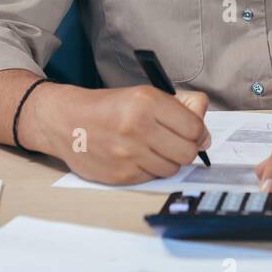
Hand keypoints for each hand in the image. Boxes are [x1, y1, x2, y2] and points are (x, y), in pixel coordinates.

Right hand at [44, 83, 211, 185]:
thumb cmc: (109, 107)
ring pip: (172, 168)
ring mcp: (128, 154)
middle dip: (187, 148)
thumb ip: (180, 107)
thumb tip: (205, 134)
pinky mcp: (120, 175)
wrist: (66, 121)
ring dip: (169, 160)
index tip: (194, 131)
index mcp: (147, 102)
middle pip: (187, 152)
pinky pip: (152, 178)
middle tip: (177, 142)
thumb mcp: (145, 94)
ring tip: (154, 148)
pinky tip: (137, 156)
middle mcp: (137, 128)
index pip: (194, 127)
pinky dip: (150, 169)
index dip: (198, 131)